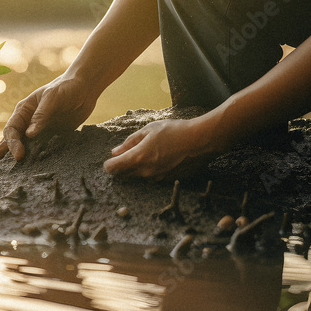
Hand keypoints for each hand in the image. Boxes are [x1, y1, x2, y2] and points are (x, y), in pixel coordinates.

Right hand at [0, 75, 98, 161]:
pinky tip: (35, 169)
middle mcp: (29, 121)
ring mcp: (40, 130)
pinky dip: (38, 158)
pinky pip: (43, 149)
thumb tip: (28, 135)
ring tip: (10, 172)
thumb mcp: (52, 98)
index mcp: (24, 110)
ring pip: (26, 146)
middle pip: (13, 139)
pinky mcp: (53, 136)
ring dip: (19, 156)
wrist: (86, 88)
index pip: (12, 129)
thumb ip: (41, 116)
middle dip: (4, 151)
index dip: (12, 143)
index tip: (18, 156)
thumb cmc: (66, 87)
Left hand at [103, 117, 221, 178]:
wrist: (201, 141)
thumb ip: (129, 142)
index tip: (113, 158)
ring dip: (138, 168)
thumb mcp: (149, 130)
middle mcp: (145, 171)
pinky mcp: (167, 180)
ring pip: (138, 176)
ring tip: (150, 152)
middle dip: (122, 166)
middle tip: (130, 153)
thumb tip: (115, 152)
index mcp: (138, 158)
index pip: (112, 168)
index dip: (109, 163)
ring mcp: (157, 178)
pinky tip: (162, 157)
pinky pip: (152, 177)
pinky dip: (151, 169)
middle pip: (123, 175)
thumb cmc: (174, 131)